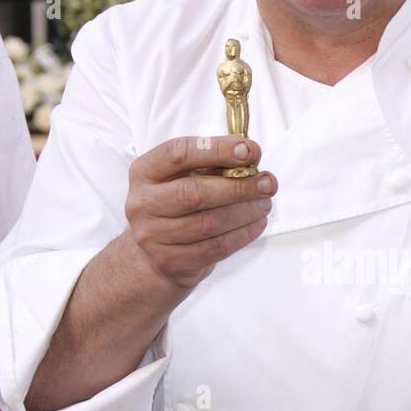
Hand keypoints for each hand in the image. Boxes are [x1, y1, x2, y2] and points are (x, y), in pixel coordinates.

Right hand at [125, 135, 276, 289]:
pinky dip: (242, 234)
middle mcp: (143, 203)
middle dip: (238, 186)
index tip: (249, 150)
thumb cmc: (177, 203)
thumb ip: (213, 162)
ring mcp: (153, 236)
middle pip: (195, 193)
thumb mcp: (185, 175)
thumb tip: (250, 153)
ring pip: (208, 223)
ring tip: (265, 203)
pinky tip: (257, 223)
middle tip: (268, 183)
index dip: (216, 150)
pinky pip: (215, 248)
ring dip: (245, 212)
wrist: (155, 251)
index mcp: (145, 171)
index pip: (178, 153)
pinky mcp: (170, 261)